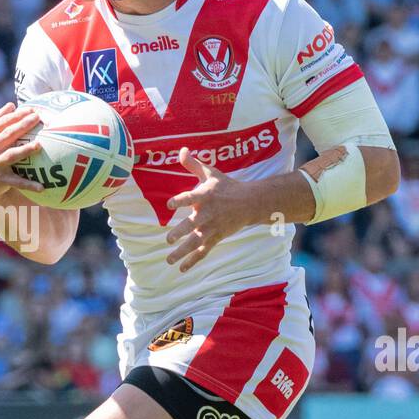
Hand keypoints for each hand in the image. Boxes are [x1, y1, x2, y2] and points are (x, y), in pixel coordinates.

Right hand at [0, 103, 43, 206]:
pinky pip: (17, 182)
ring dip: (25, 150)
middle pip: (7, 134)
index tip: (32, 109)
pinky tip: (42, 187)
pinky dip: (29, 184)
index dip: (16, 115)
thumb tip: (12, 104)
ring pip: (11, 155)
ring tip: (39, 145)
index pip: (2, 122)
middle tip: (37, 118)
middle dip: (22, 125)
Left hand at [165, 149, 261, 272]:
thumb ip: (193, 164)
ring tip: (168, 260)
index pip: (190, 198)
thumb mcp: (211, 173)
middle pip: (192, 225)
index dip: (180, 201)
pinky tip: (181, 268)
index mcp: (205, 195)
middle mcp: (207, 213)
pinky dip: (193, 261)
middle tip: (168, 239)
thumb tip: (180, 150)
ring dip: (182, 252)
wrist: (250, 203)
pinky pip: (203, 251)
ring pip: (196, 242)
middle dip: (180, 232)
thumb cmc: (227, 186)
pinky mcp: (216, 237)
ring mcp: (212, 228)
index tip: (170, 204)